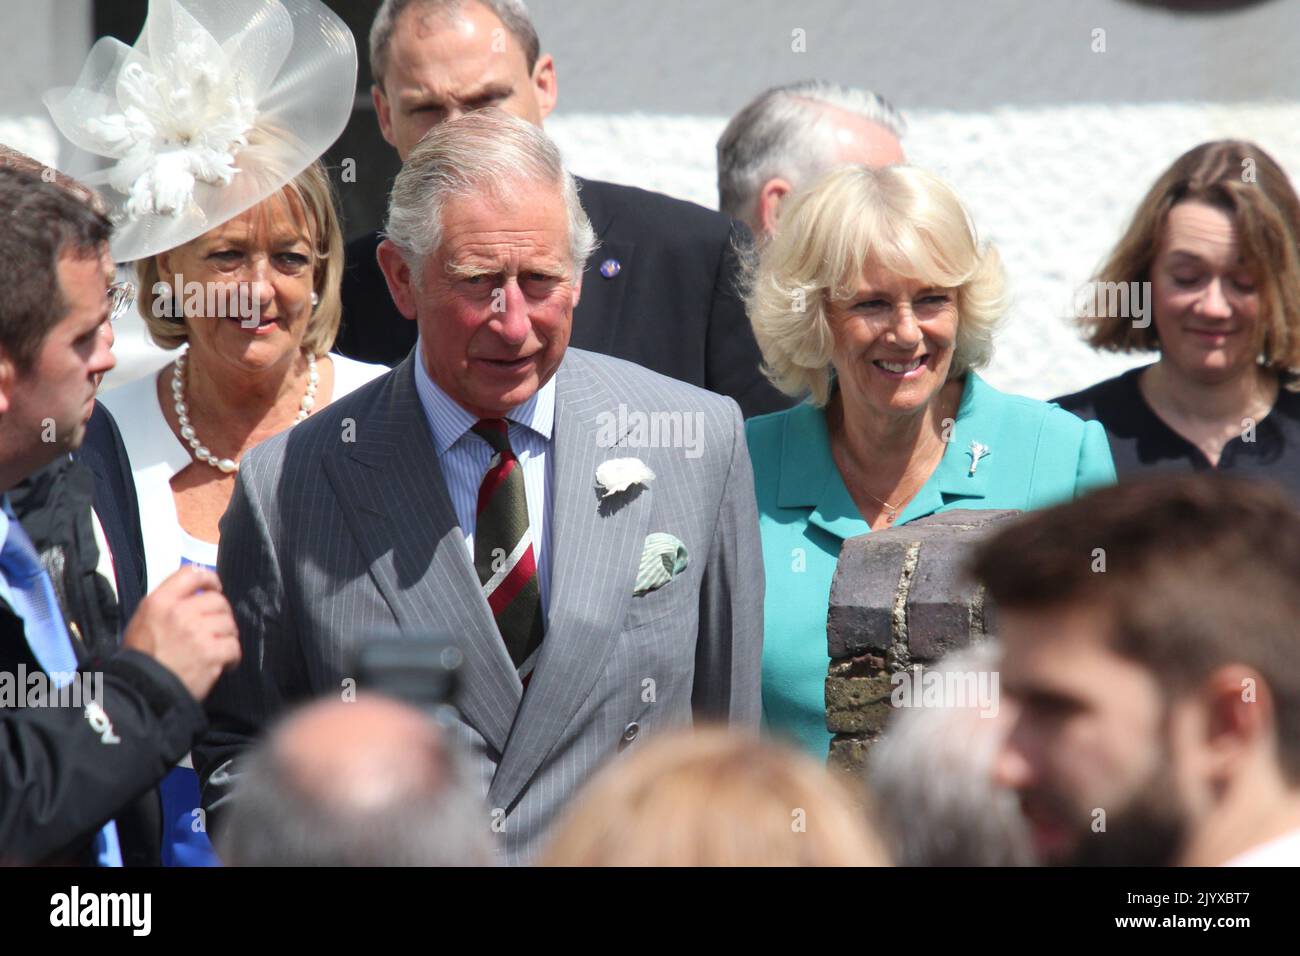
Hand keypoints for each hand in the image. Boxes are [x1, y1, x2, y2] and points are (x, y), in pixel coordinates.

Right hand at [123, 565, 240, 700]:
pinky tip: (224, 663)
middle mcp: (180, 612)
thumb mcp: (143, 621)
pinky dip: (232, 656)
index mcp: (160, 602)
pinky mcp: (211, 653)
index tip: (214, 588)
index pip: (192, 573)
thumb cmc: (141, 658)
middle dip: (220, 614)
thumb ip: (167, 605)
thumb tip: (194, 595)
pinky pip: (234, 646)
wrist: (141, 692)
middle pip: (217, 600)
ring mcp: (197, 632)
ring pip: (229, 623)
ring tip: (217, 648)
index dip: (209, 579)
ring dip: (227, 636)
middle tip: (215, 628)